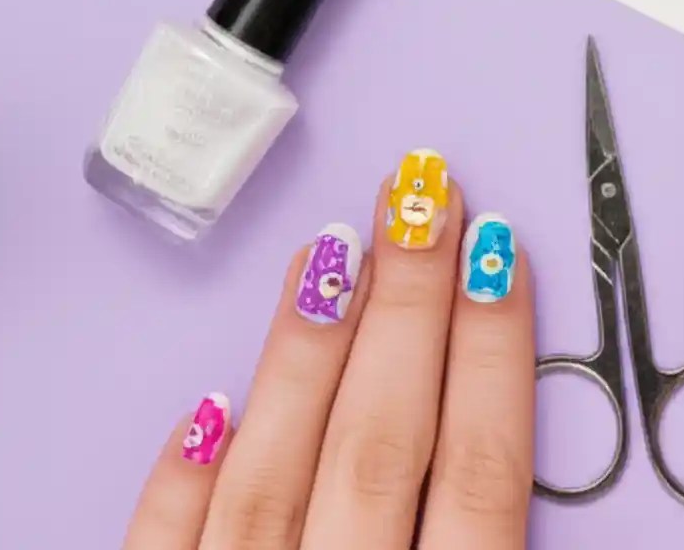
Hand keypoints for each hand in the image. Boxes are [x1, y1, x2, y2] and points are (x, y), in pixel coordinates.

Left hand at [122, 152, 535, 549]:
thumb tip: (502, 446)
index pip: (480, 471)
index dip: (492, 355)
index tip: (498, 258)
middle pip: (381, 445)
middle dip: (406, 308)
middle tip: (422, 203)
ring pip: (271, 478)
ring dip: (304, 354)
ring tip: (328, 248)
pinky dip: (181, 481)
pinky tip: (206, 402)